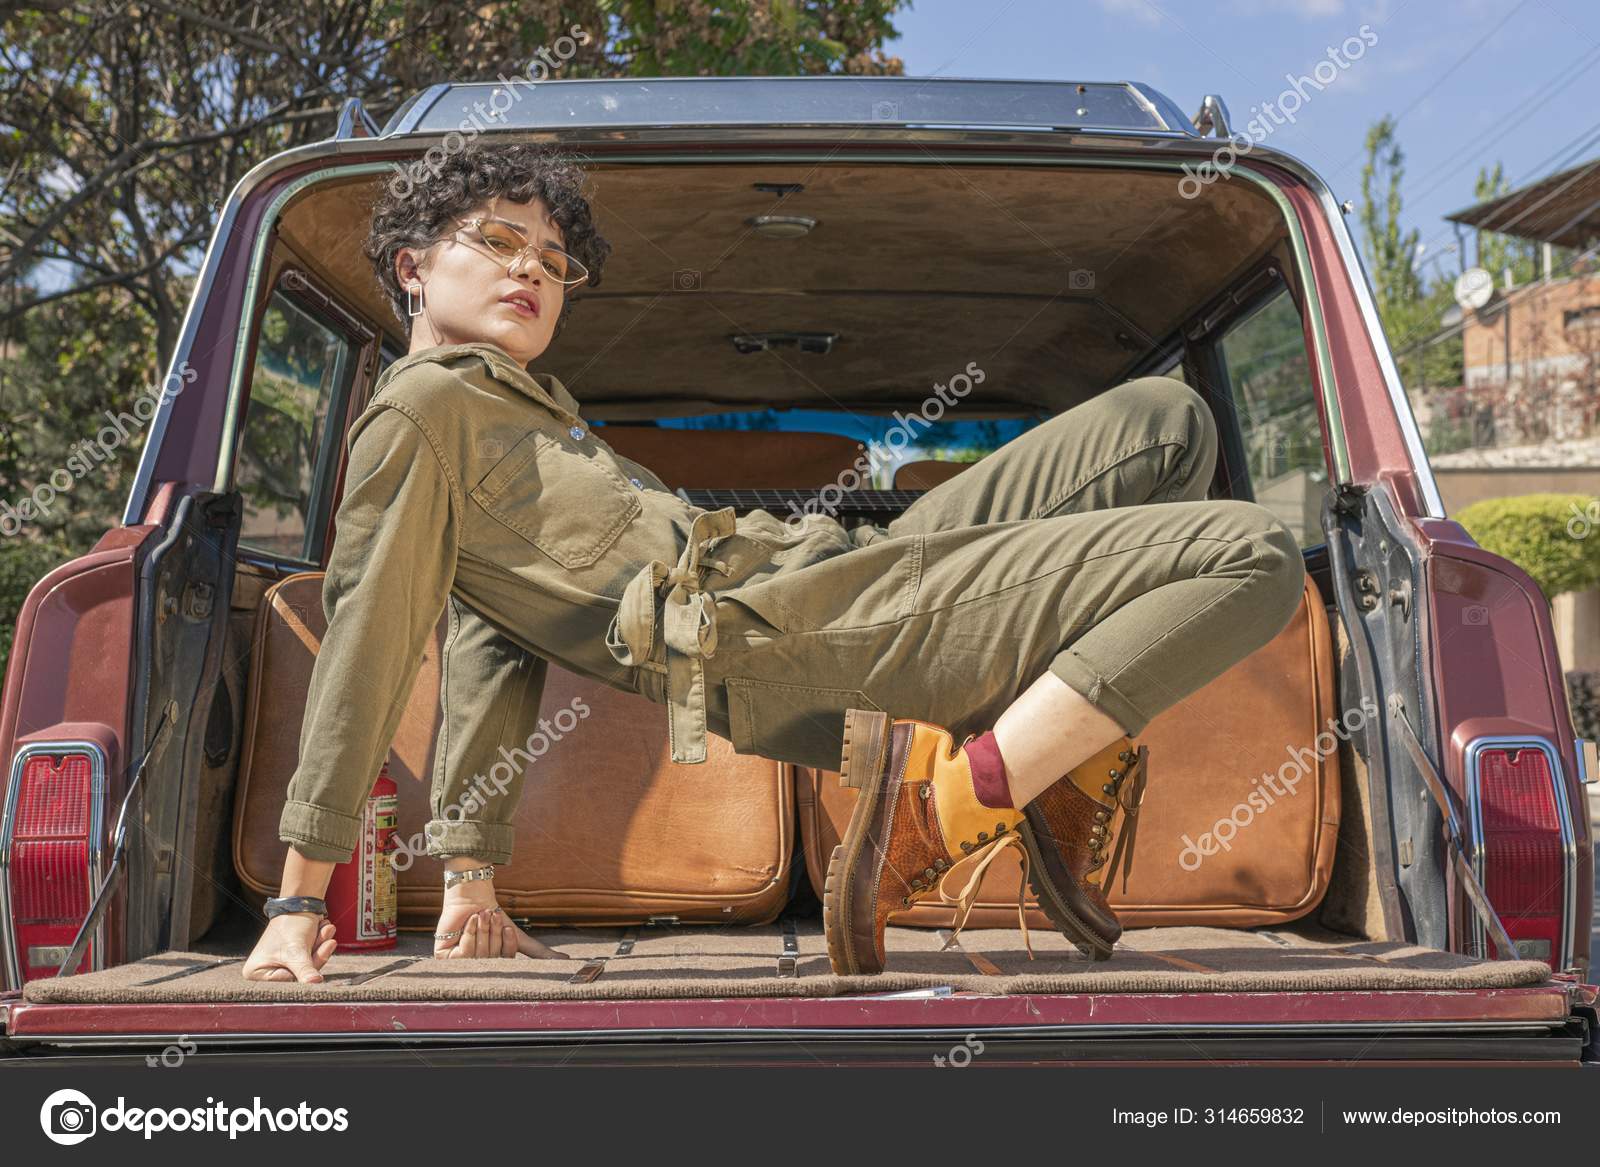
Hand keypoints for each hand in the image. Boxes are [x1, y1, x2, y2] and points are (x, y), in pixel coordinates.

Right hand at [242, 913, 337, 982]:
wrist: (300, 903)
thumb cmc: (291, 924)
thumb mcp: (297, 950)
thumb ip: (305, 970)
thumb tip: (314, 984)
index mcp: (255, 973)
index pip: (286, 982)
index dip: (304, 970)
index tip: (312, 953)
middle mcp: (264, 972)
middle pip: (298, 976)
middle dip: (316, 956)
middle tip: (330, 942)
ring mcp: (279, 965)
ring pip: (308, 968)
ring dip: (320, 948)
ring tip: (327, 930)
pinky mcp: (293, 959)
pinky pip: (311, 961)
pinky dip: (320, 947)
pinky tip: (325, 931)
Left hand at [434, 880, 569, 959]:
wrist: (472, 899)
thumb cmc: (494, 919)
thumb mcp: (517, 937)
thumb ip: (538, 953)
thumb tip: (567, 962)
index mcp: (492, 970)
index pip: (505, 963)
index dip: (507, 945)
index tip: (507, 927)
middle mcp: (475, 970)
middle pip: (491, 959)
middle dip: (494, 934)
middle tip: (492, 916)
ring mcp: (459, 966)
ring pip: (477, 957)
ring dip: (482, 932)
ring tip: (480, 915)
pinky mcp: (445, 959)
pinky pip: (461, 955)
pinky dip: (469, 934)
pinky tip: (468, 922)